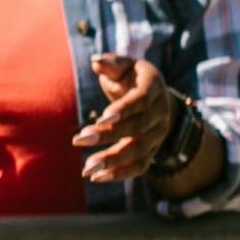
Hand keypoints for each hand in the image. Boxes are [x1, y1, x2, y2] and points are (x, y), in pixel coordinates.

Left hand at [76, 55, 193, 188]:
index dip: (124, 109)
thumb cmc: (130, 76)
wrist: (152, 96)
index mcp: (153, 87)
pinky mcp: (152, 150)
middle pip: (137, 128)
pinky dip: (120, 174)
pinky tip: (97, 178)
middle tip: (79, 139)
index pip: (141, 100)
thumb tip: (96, 61)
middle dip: (108, 135)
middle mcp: (161, 112)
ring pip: (139, 151)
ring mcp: (158, 134)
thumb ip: (111, 63)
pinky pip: (140, 166)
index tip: (102, 117)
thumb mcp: (123, 65)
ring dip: (113, 160)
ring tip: (87, 168)